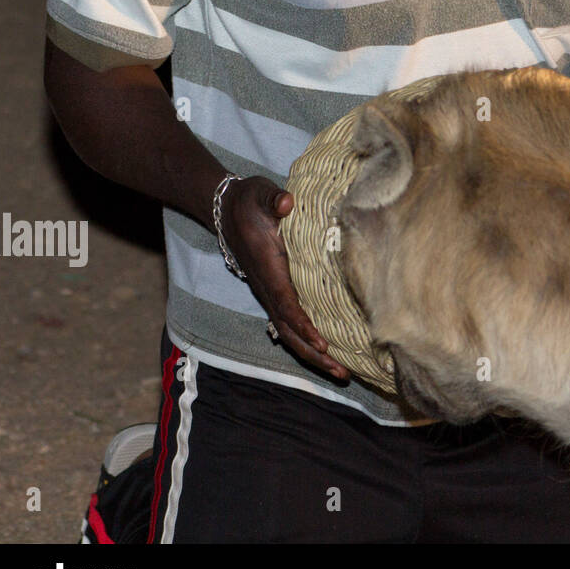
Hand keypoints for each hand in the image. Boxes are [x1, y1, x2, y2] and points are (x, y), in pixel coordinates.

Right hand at [219, 177, 349, 381]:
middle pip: (290, 330)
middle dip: (314, 354)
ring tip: (341, 373)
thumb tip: (285, 203)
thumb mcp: (260, 194)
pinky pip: (291, 324)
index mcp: (269, 269)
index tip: (323, 342)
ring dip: (313, 355)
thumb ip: (273, 200)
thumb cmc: (249, 201)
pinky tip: (328, 354)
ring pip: (290, 333)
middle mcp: (269, 288)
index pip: (286, 302)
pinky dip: (308, 342)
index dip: (304, 324)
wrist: (227, 209)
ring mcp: (271, 293)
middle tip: (342, 373)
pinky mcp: (277, 293)